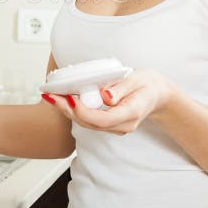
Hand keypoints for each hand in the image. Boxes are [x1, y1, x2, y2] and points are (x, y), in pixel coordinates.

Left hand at [41, 68, 173, 134]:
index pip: (103, 119)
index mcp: (131, 113)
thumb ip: (120, 88)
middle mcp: (123, 125)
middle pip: (90, 123)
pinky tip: (62, 100)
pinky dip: (75, 111)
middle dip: (68, 110)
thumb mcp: (136, 80)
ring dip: (67, 111)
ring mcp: (116, 127)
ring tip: (51, 96)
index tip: (70, 98)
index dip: (84, 111)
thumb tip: (105, 96)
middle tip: (50, 96)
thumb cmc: (147, 84)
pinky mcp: (109, 124)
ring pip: (87, 124)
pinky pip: (89, 121)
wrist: (157, 94)